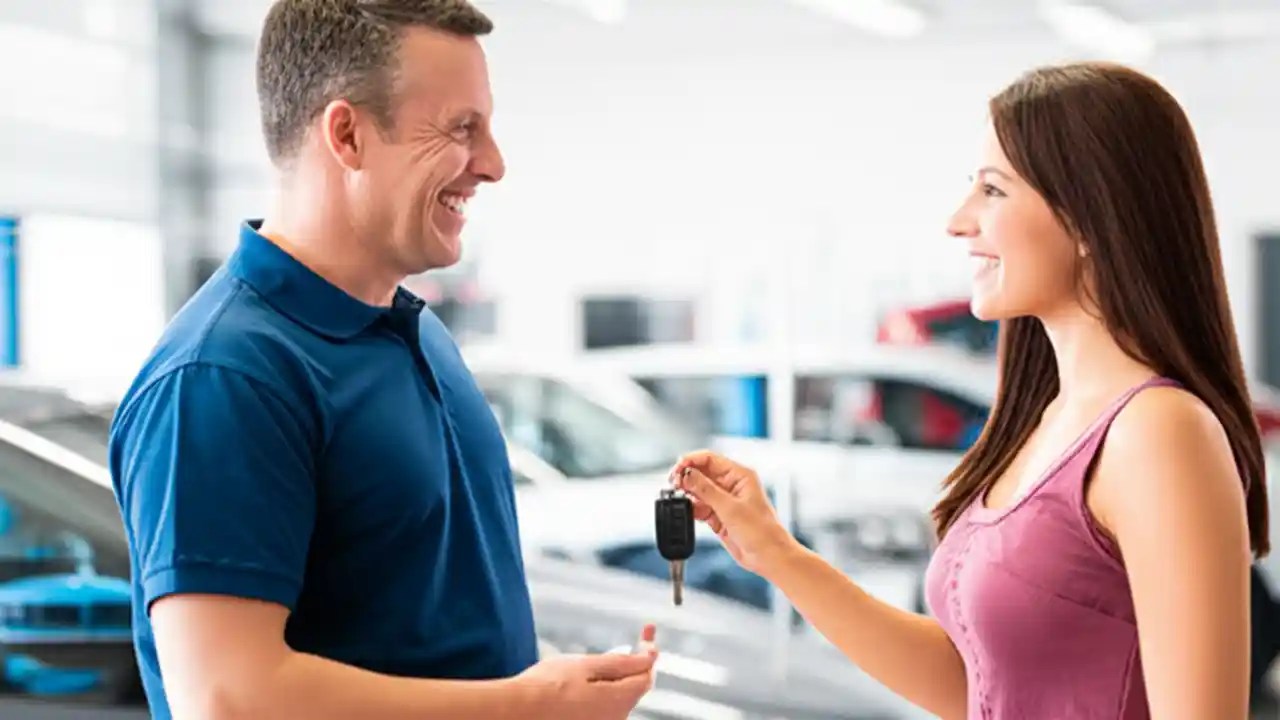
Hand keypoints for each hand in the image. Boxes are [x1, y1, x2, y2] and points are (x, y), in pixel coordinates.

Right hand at [518, 625, 657, 719]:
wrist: (516, 711)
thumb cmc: (547, 686)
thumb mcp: (586, 665)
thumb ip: (621, 663)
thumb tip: (649, 658)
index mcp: (618, 701)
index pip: (647, 674)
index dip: (648, 652)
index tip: (647, 633)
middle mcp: (615, 719)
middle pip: (633, 687)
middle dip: (630, 665)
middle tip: (620, 645)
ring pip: (616, 698)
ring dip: (612, 680)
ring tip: (585, 668)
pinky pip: (601, 708)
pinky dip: (598, 692)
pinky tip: (577, 685)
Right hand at [672, 450, 796, 576]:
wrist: (768, 557)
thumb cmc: (762, 531)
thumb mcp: (730, 508)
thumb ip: (706, 490)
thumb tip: (688, 474)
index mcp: (740, 476)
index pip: (710, 459)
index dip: (691, 461)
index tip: (678, 469)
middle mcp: (732, 486)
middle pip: (702, 473)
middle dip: (687, 478)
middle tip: (674, 484)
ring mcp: (725, 501)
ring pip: (699, 491)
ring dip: (689, 494)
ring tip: (680, 499)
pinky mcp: (719, 516)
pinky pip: (700, 507)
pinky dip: (693, 509)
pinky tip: (690, 512)